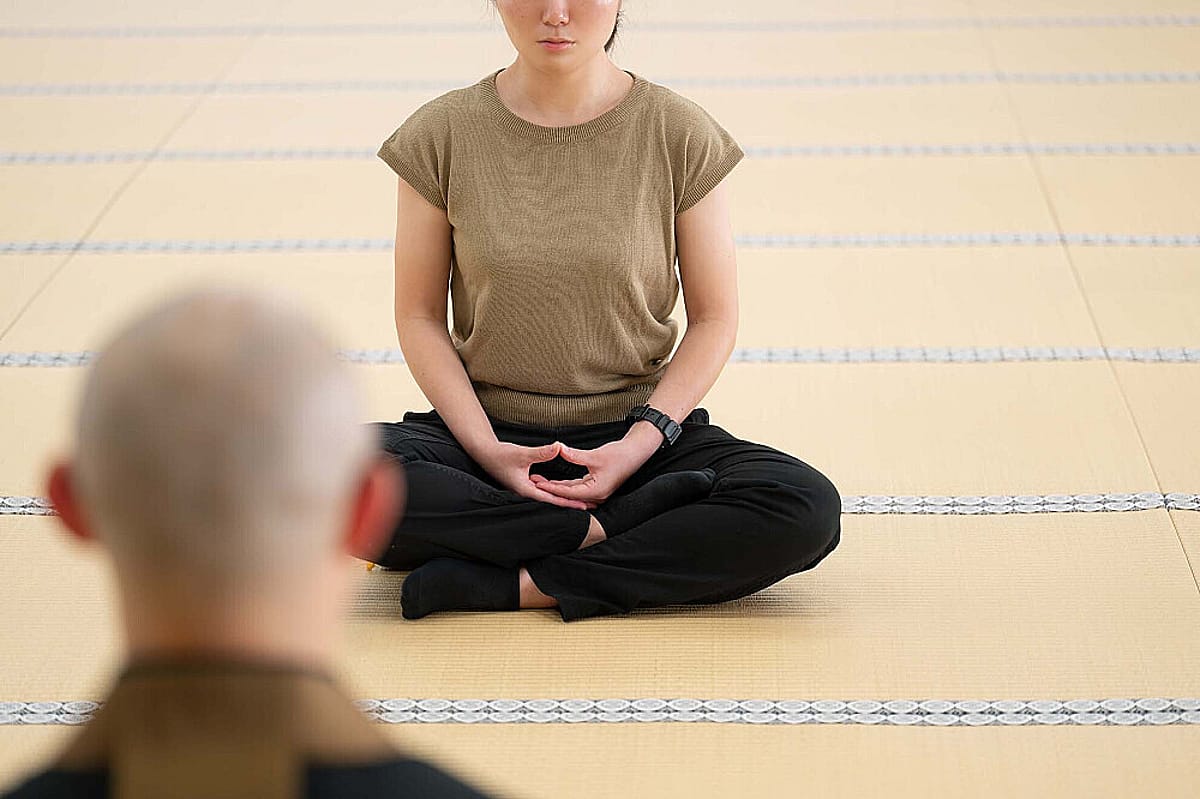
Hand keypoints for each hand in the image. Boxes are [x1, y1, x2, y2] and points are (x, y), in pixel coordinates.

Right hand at [474, 441, 593, 510]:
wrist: (485, 453)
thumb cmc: (500, 454)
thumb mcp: (522, 453)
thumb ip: (541, 452)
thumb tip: (559, 447)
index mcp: (526, 490)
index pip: (551, 499)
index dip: (568, 503)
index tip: (583, 506)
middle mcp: (526, 492)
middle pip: (552, 501)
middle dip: (570, 503)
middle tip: (589, 506)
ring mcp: (525, 488)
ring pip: (548, 495)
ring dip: (563, 497)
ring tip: (580, 500)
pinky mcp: (525, 482)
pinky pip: (543, 489)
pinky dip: (554, 489)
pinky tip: (562, 488)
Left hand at [531, 425, 660, 504]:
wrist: (636, 452)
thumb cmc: (620, 455)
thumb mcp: (595, 455)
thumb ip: (575, 455)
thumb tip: (558, 449)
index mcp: (596, 491)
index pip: (568, 492)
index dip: (552, 487)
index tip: (538, 483)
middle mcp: (597, 495)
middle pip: (569, 495)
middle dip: (552, 489)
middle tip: (535, 482)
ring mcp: (598, 492)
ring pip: (573, 492)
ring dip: (559, 487)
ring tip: (542, 481)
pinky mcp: (598, 486)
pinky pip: (579, 488)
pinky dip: (568, 485)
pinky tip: (557, 481)